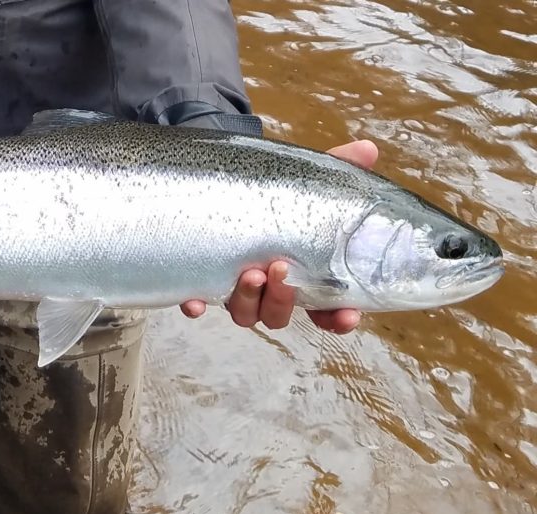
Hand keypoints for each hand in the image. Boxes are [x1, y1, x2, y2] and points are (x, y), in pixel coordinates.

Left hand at [179, 140, 378, 333]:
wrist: (226, 180)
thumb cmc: (276, 191)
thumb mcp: (306, 179)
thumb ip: (338, 169)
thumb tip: (366, 149)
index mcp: (301, 275)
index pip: (326, 310)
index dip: (338, 318)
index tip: (347, 316)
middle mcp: (268, 289)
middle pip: (279, 314)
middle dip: (284, 299)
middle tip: (281, 269)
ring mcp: (235, 288)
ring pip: (245, 313)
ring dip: (249, 300)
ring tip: (251, 273)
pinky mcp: (202, 281)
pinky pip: (196, 304)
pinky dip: (195, 307)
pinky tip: (193, 303)